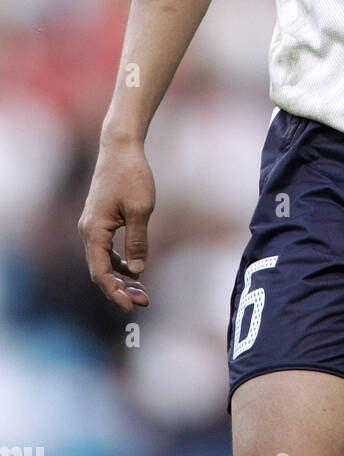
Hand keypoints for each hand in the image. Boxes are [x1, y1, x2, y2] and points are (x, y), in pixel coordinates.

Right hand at [78, 137, 154, 311]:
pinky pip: (106, 250)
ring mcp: (92, 226)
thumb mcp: (141, 209)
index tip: (130, 307)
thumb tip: (138, 271)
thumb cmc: (131, 175)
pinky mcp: (100, 221)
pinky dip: (119, 262)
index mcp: (94, 231)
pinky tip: (135, 271)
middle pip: (101, 270)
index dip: (114, 292)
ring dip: (121, 277)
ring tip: (142, 291)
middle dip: (121, 289)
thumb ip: (137, 241)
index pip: (100, 272)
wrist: (121, 148)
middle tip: (144, 301)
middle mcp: (88, 231)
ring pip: (104, 261)